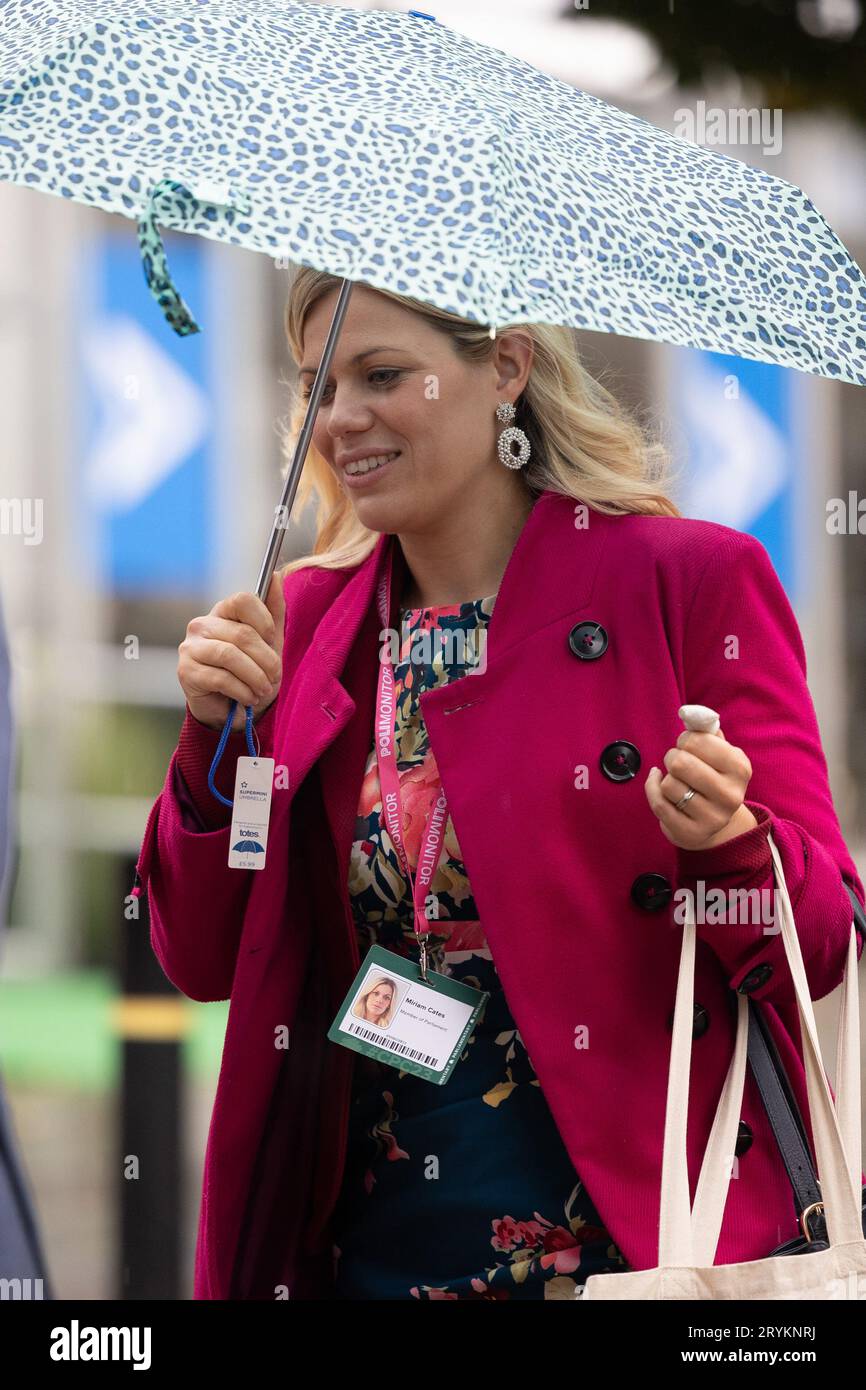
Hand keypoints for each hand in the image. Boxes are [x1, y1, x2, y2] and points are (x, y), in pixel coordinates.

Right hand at [177, 571, 284, 732]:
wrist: (231, 709)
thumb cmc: (250, 672)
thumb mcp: (269, 642)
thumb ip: (273, 610)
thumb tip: (276, 575)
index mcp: (222, 612)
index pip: (242, 599)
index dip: (264, 620)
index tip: (272, 640)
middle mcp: (202, 625)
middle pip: (242, 634)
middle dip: (266, 660)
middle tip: (274, 677)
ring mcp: (190, 647)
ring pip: (230, 655)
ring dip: (255, 677)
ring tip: (262, 690)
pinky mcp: (186, 671)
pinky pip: (220, 677)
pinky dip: (241, 690)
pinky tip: (248, 698)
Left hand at [643, 726, 757, 850]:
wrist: (714, 823)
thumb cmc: (712, 777)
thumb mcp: (718, 754)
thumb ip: (706, 731)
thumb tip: (691, 713)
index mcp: (740, 768)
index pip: (698, 741)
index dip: (685, 739)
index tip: (687, 745)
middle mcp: (730, 795)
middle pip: (680, 763)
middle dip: (672, 757)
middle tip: (677, 761)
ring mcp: (712, 818)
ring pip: (669, 785)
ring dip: (667, 778)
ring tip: (678, 780)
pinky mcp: (690, 833)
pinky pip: (659, 804)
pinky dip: (654, 789)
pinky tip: (660, 786)